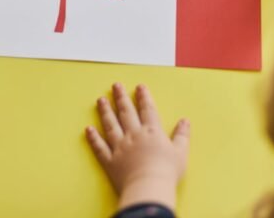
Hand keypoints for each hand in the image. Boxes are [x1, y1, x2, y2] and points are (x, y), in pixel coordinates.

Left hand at [85, 83, 189, 210]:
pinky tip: (88, 129)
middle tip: (115, 85)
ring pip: (110, 125)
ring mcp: (119, 147)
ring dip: (105, 111)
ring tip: (100, 100)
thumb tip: (185, 121)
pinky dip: (93, 138)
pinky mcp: (110, 161)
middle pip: (126, 112)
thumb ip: (182, 135)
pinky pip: (99, 147)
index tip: (139, 86)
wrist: (149, 188)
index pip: (147, 110)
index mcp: (151, 132)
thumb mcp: (181, 152)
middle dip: (120, 97)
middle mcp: (133, 135)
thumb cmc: (167, 171)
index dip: (143, 97)